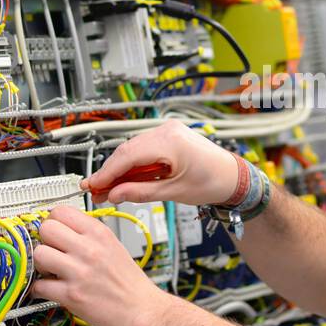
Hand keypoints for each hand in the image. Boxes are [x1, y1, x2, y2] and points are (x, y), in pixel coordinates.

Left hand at [32, 205, 168, 325]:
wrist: (143, 310)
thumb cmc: (129, 283)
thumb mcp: (114, 246)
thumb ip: (89, 235)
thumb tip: (64, 229)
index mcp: (99, 233)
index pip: (61, 211)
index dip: (53, 221)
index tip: (54, 231)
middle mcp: (89, 249)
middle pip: (46, 228)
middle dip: (44, 240)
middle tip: (51, 251)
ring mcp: (79, 272)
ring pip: (39, 254)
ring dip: (40, 264)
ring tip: (51, 271)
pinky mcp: (71, 295)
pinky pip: (39, 285)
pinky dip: (40, 289)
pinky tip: (51, 289)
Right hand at [82, 120, 238, 206]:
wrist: (233, 177)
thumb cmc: (213, 182)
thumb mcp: (173, 192)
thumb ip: (140, 192)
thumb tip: (114, 195)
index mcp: (170, 141)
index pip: (128, 156)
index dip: (106, 173)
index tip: (92, 186)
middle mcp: (167, 131)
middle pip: (127, 151)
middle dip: (110, 173)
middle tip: (96, 191)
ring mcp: (168, 131)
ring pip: (133, 149)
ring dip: (121, 169)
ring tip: (108, 189)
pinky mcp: (170, 136)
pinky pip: (144, 149)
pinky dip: (134, 165)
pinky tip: (126, 179)